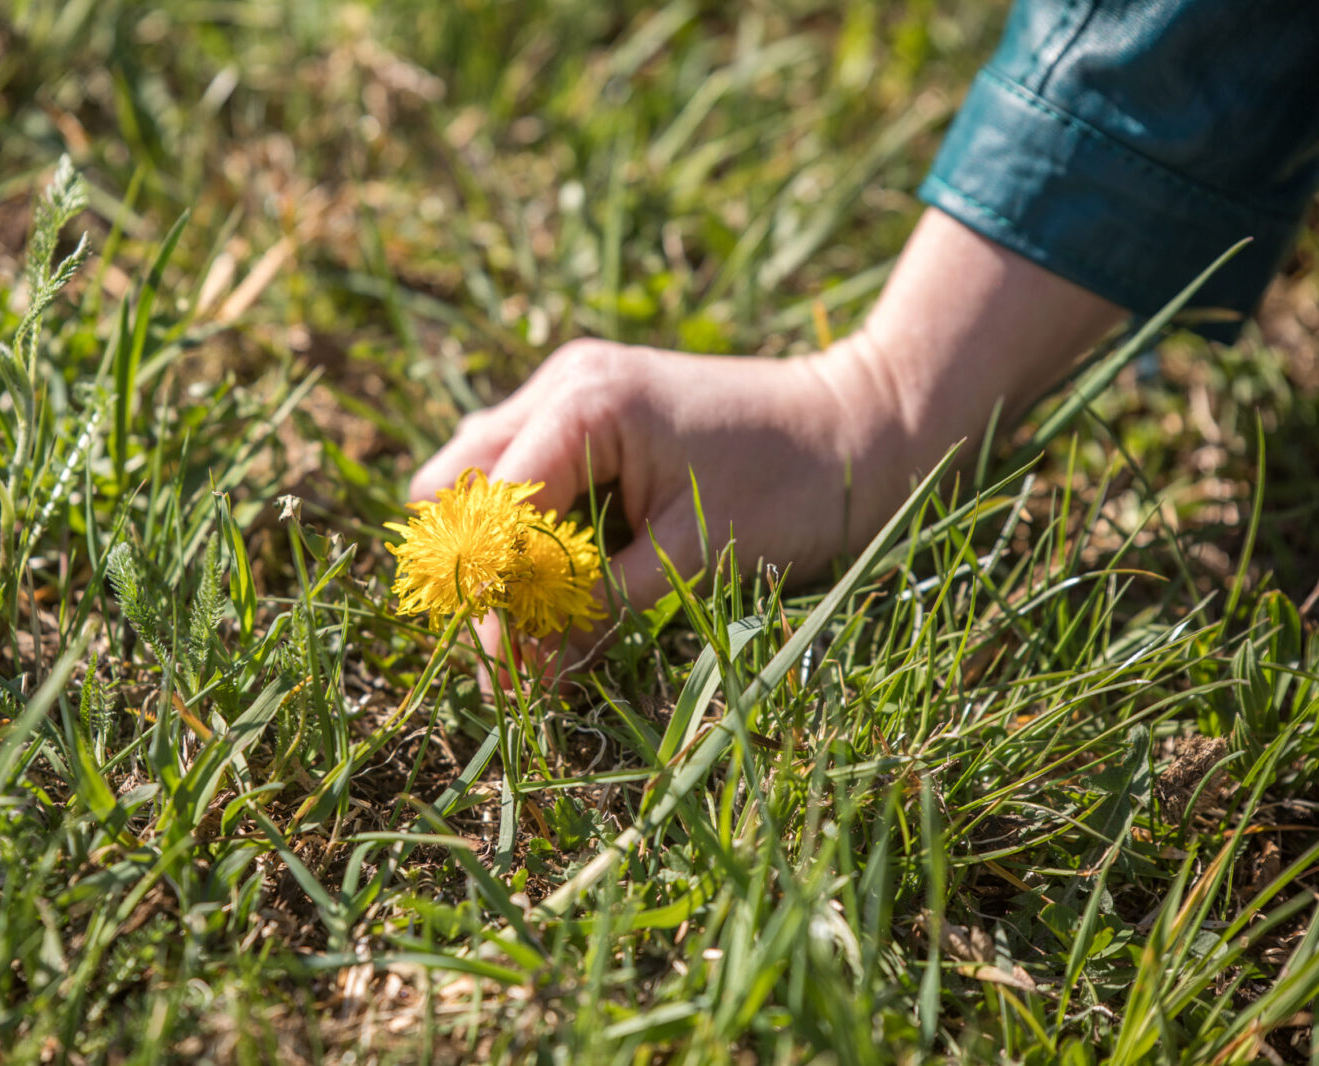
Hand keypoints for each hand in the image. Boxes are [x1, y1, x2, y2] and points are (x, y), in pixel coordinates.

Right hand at [410, 333, 911, 647]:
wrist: (863, 427)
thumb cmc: (792, 489)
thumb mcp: (691, 560)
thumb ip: (596, 610)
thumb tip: (525, 675)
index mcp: (585, 404)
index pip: (490, 508)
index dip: (489, 591)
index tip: (509, 666)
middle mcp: (563, 382)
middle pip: (454, 481)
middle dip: (475, 565)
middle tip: (515, 642)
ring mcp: (573, 386)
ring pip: (480, 472)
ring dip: (497, 545)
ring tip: (536, 613)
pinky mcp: (592, 406)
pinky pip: (526, 466)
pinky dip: (529, 524)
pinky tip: (563, 570)